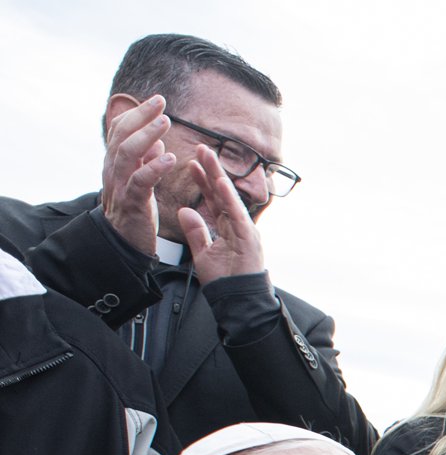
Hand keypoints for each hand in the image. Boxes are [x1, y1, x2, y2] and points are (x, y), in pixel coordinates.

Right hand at [99, 95, 173, 255]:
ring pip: (128, 153)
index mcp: (116, 162)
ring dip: (147, 135)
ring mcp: (120, 185)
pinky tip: (169, 157)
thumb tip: (157, 140)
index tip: (156, 100)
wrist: (123, 242)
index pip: (121, 131)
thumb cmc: (134, 208)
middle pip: (123, 136)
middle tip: (161, 102)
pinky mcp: (131, 202)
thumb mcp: (138, 180)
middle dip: (141, 116)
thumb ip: (145, 160)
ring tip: (166, 122)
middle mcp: (113, 169)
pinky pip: (140, 181)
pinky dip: (154, 167)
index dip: (137, 114)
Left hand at [179, 147, 266, 282]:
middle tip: (200, 147)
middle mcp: (238, 225)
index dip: (203, 180)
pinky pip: (237, 215)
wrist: (239, 302)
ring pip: (230, 198)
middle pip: (222, 193)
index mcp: (228, 228)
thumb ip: (195, 232)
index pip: (214, 199)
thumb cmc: (225, 282)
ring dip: (218, 175)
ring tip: (208, 155)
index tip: (191, 163)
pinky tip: (220, 181)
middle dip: (211, 170)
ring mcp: (245, 230)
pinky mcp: (249, 239)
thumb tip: (184, 211)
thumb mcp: (203, 254)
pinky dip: (228, 198)